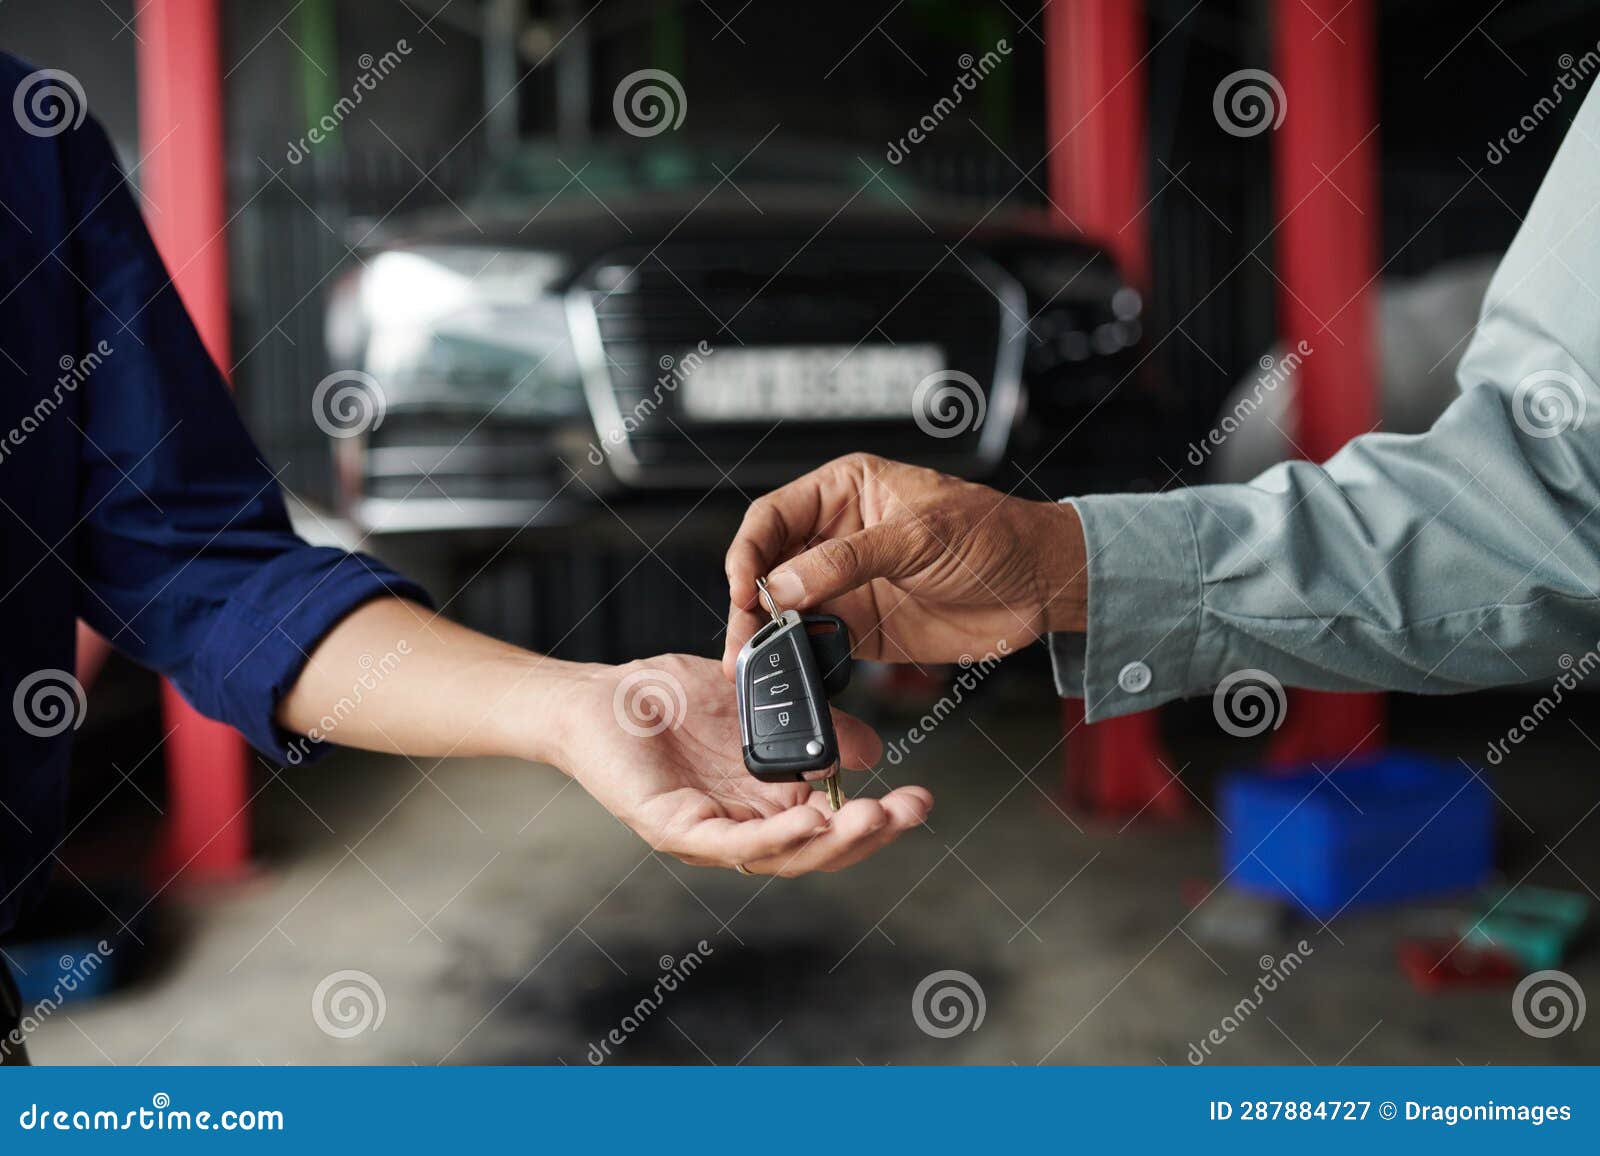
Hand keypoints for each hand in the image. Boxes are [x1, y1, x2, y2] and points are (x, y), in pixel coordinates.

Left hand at [545, 654, 931, 874]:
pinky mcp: (674, 827)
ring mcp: (709, 833)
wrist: (599, 694)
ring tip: (871, 819)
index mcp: (768, 800)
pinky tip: (810, 819)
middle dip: (870, 835)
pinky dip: (774, 835)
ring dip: (831, 841)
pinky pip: (730, 842)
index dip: (878, 820)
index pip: (832, 825)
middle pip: (817, 851)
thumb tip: (869, 751)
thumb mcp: (756, 701)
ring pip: (780, 855)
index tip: (921, 800)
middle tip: (910, 812)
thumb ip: (811, 723)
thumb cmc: (667, 700)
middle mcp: (744, 825)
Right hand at [723, 454, 1087, 675]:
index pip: (772, 517)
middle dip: (748, 602)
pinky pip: (817, 644)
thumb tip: (782, 587)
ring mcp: (846, 585)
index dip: (749, 552)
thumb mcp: (916, 537)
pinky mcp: (862, 628)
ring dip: (767, 637)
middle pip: (768, 567)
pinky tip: (788, 676)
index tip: (744, 589)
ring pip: (785, 610)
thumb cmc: (993, 535)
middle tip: (741, 638)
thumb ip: (845, 562)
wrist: (1041, 586)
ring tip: (753, 665)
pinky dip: (799, 661)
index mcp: (844, 492)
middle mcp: (836, 537)